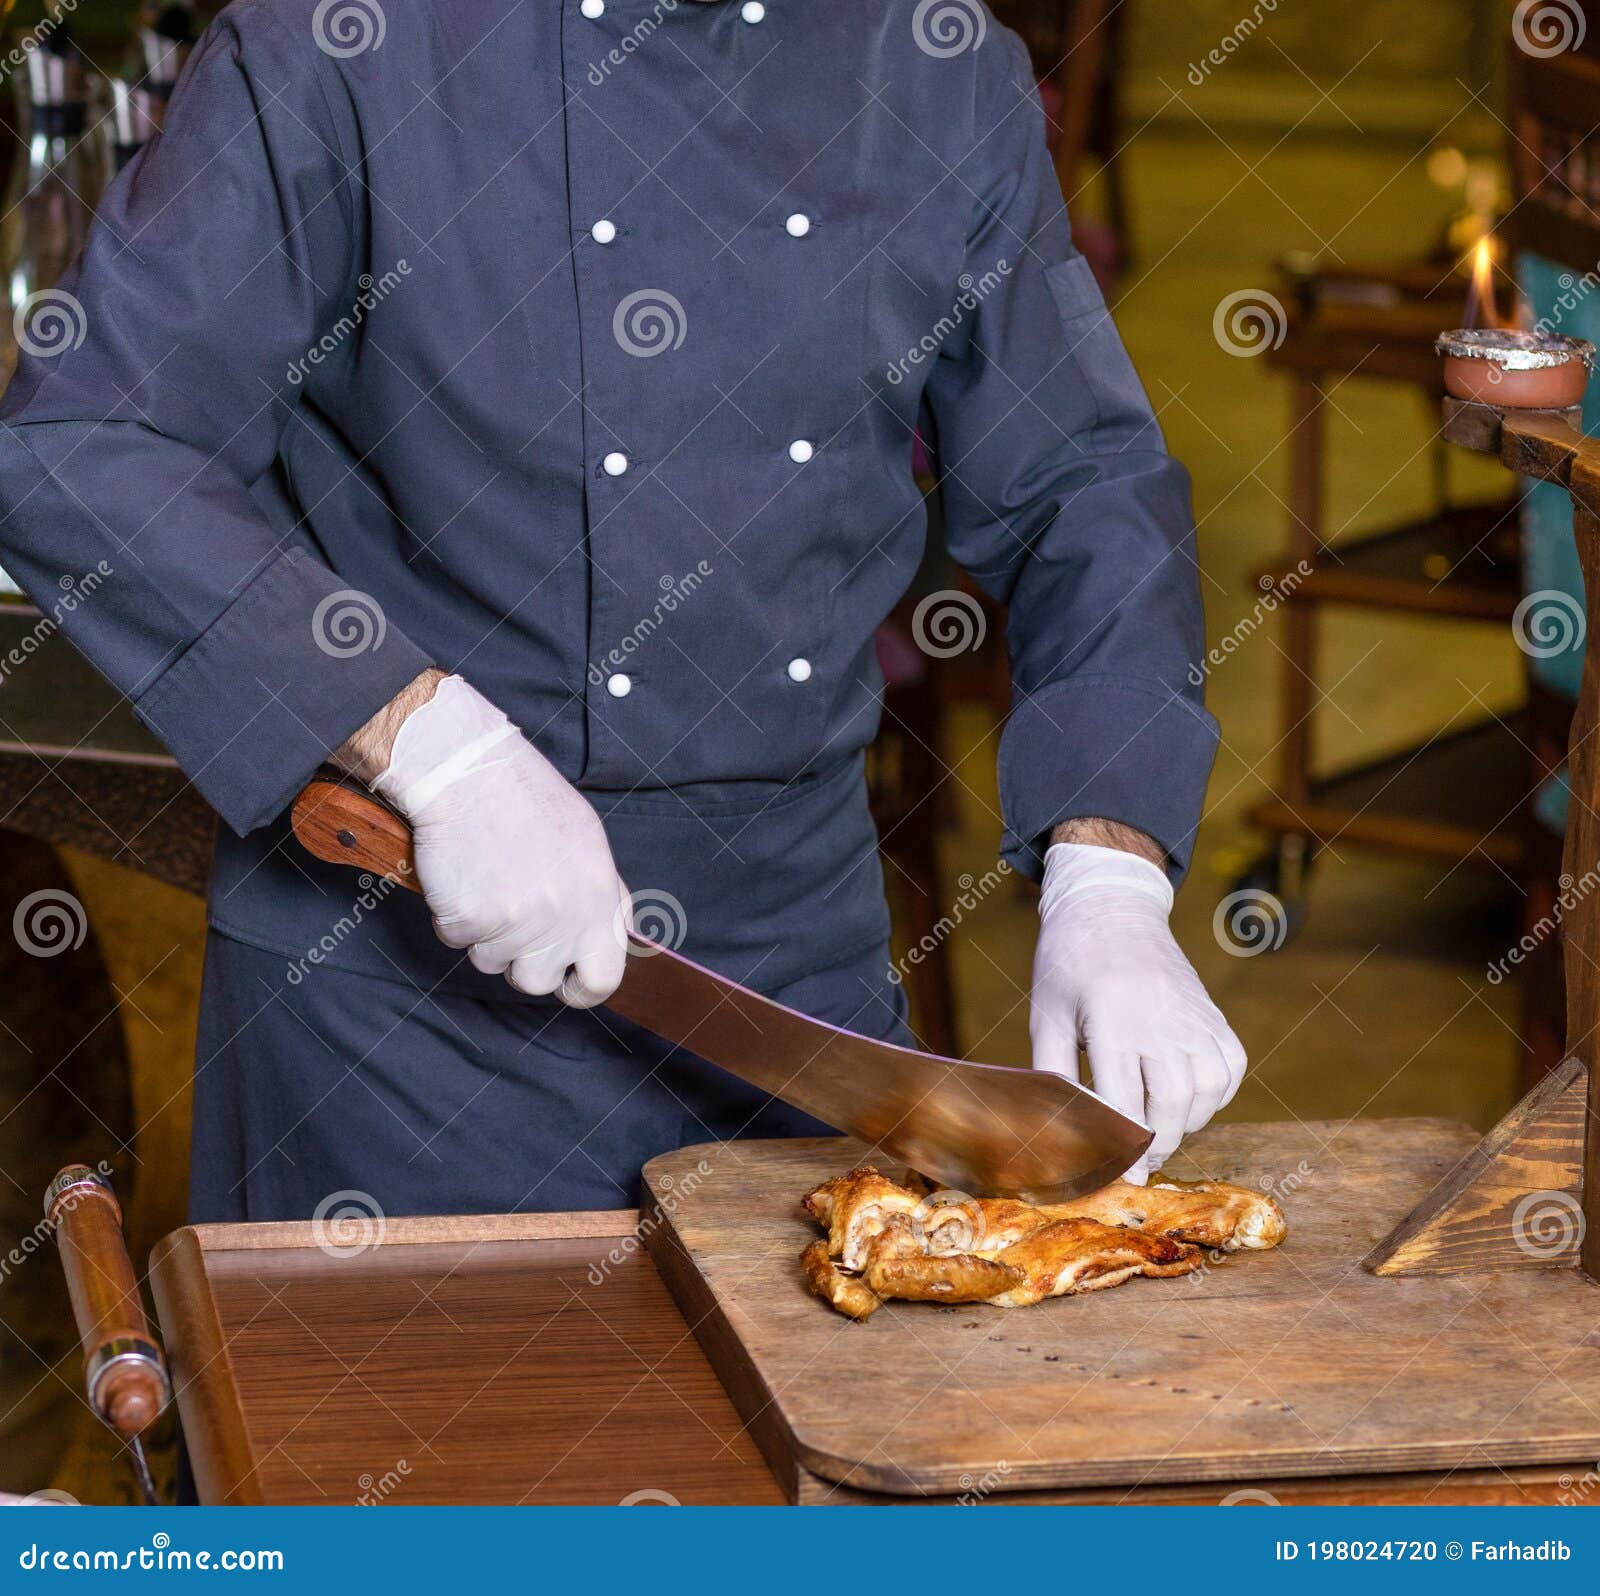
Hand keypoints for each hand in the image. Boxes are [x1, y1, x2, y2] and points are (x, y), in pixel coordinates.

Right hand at [369, 675, 630, 1006]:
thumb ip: (596, 895)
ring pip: (492, 962)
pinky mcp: (472, 921)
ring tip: (486, 881)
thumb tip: (602, 935)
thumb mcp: (585, 841)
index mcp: (599, 897)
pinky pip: (457, 941)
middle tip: (510, 925)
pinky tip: (462, 876)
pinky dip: (453, 916)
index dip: (582, 987)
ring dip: (484, 934)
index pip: (605, 976)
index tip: (564, 980)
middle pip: (540, 981)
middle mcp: (565, 916)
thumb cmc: (523, 798)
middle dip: (521, 964)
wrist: (467, 772)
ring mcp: (518, 923)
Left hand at [1029, 841, 1245, 1182]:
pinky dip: (1214, 1096)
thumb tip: (1056, 1132)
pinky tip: (1187, 1099)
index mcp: (1111, 1019)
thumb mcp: (1046, 1016)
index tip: (1123, 1176)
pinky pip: (1229, 1070)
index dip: (1124, 1149)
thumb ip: (1053, 1075)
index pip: (1125, 1103)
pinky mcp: (1212, 1013)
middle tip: (1140, 1160)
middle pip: (1172, 1104)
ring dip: (1186, 1122)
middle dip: (1157, 1143)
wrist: (1112, 907)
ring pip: (1206, 1091)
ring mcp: (1192, 1015)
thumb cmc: (1069, 964)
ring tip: (1159, 1129)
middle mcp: (1159, 1018)